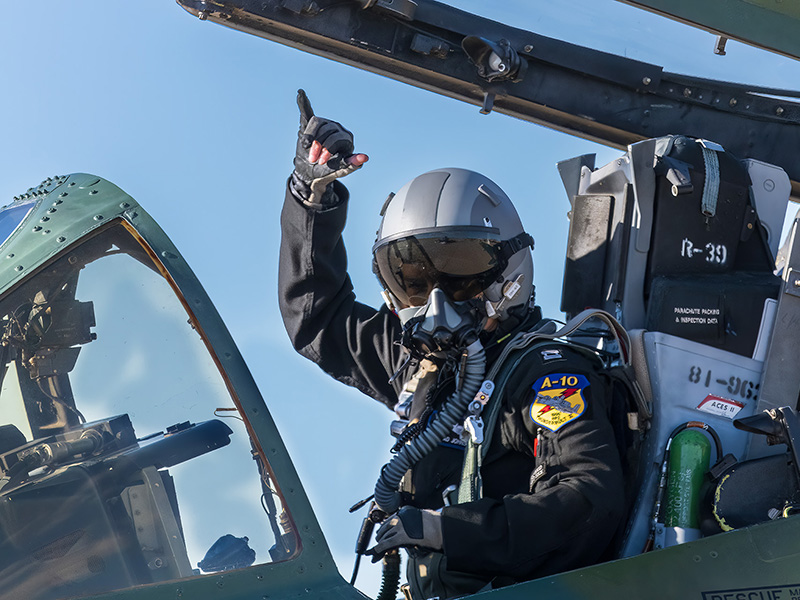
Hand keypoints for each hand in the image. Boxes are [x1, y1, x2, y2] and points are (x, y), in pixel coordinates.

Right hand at [291, 89, 367, 204]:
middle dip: (318, 146)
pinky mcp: (312, 124)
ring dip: (310, 137)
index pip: (337, 138)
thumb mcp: (338, 170)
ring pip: (317, 123)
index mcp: (347, 139)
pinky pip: (308, 111)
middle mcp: (338, 129)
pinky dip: (304, 103)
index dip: (328, 150)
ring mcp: (325, 124)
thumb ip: (349, 164)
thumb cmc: (327, 171)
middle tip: (313, 160)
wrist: (310, 170)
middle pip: (327, 131)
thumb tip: (365, 158)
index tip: (322, 161)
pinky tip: (301, 93)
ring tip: (307, 149)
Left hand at [366, 507, 442, 559]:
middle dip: (381, 533)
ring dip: (381, 540)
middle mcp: (401, 517)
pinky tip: (378, 549)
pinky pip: (388, 542)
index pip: (390, 519)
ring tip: (379, 545)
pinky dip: (381, 546)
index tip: (382, 529)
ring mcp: (401, 526)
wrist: (441, 528)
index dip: (385, 526)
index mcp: (405, 512)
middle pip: (386, 526)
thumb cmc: (435, 524)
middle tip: (379, 538)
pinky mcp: (402, 536)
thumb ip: (411, 522)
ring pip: (385, 534)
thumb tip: (408, 529)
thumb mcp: (421, 518)